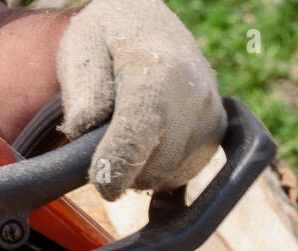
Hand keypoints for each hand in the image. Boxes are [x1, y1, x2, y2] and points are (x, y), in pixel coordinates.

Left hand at [56, 0, 224, 199]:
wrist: (147, 21)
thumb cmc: (108, 35)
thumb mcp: (81, 48)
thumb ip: (82, 91)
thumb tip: (84, 133)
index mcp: (156, 71)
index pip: (136, 137)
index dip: (115, 169)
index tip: (101, 182)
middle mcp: (192, 93)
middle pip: (155, 166)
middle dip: (125, 170)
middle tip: (104, 149)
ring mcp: (209, 113)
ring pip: (170, 174)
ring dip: (142, 169)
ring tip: (126, 137)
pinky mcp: (216, 128)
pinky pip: (185, 171)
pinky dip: (162, 167)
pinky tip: (148, 142)